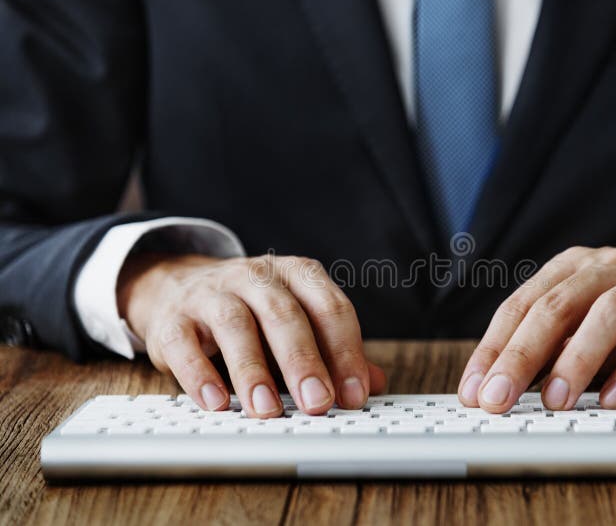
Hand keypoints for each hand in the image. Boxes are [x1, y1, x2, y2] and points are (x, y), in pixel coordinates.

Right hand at [118, 253, 385, 416]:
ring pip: (235, 325)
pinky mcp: (173, 319)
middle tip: (318, 403)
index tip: (354, 393)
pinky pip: (185, 344)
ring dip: (253, 371)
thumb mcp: (298, 323)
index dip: (346, 351)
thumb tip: (372, 384)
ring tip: (267, 410)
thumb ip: (333, 352)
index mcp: (296, 275)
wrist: (178, 288)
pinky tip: (216, 403)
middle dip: (303, 361)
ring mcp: (211, 294)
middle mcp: (255, 277)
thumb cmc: (252, 312)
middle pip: (284, 314)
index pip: (329, 308)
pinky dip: (200, 375)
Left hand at [458, 246, 615, 412]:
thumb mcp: (590, 323)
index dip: (492, 349)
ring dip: (576, 360)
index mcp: (573, 269)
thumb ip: (555, 346)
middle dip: (519, 356)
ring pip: (607, 313)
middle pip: (555, 307)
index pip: (520, 305)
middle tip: (497, 400)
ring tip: (554, 402)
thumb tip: (505, 388)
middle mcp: (607, 268)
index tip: (472, 391)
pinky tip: (613, 399)